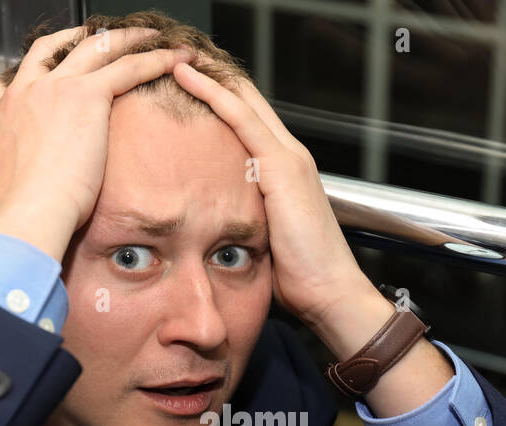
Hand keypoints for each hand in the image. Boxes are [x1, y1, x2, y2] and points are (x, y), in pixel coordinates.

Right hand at [0, 27, 194, 260]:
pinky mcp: (89, 96)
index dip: (35, 75)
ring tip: (146, 36)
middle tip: (97, 40)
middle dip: (75, 40)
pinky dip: (153, 58)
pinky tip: (173, 57)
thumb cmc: (7, 218)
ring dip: (123, 39)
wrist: (25, 217)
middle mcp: (24, 94)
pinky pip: (128, 66)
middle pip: (52, 50)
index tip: (50, 77)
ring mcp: (55, 89)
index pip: (15, 82)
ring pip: (94, 47)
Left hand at [170, 59, 374, 331]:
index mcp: (286, 172)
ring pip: (242, 98)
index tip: (186, 80)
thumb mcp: (265, 242)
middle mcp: (290, 156)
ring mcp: (288, 157)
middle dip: (211, 74)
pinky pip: (241, 117)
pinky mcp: (281, 166)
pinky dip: (213, 92)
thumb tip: (214, 229)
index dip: (219, 95)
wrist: (331, 293)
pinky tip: (187, 75)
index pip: (248, 121)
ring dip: (207, 72)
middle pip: (246, 99)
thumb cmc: (302, 278)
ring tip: (174, 52)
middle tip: (174, 52)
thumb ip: (245, 222)